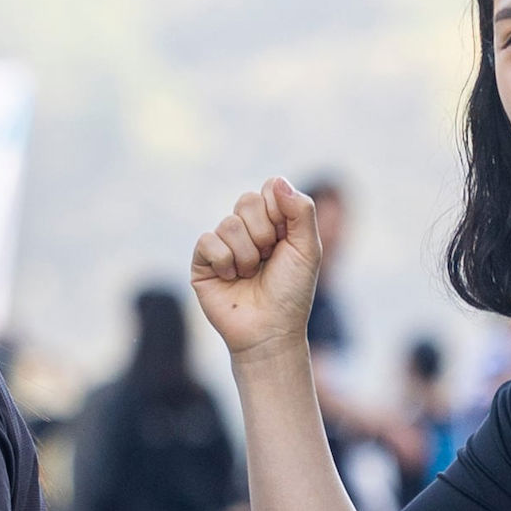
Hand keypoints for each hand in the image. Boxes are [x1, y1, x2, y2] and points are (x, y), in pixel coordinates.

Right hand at [190, 177, 324, 355]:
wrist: (269, 331)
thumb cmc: (291, 293)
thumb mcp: (308, 250)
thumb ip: (301, 212)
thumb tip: (278, 180)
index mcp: (273, 222)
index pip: (269, 189)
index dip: (279, 213)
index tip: (285, 240)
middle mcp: (247, 228)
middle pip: (247, 201)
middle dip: (264, 234)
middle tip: (268, 259)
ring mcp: (223, 243)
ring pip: (229, 224)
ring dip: (247, 255)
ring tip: (250, 275)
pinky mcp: (202, 260)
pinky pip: (208, 241)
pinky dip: (225, 262)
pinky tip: (231, 279)